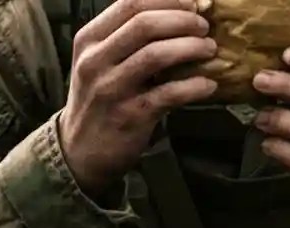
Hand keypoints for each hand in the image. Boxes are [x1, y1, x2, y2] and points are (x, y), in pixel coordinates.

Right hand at [60, 0, 218, 196]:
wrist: (79, 150)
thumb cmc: (97, 99)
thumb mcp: (99, 60)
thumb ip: (126, 37)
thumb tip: (175, 13)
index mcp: (89, 39)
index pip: (130, 2)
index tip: (193, 2)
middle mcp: (96, 60)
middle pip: (145, 24)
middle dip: (183, 20)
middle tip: (204, 27)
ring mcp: (112, 89)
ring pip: (157, 55)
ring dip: (191, 47)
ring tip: (209, 49)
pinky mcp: (130, 116)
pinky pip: (169, 94)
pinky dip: (195, 86)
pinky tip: (208, 85)